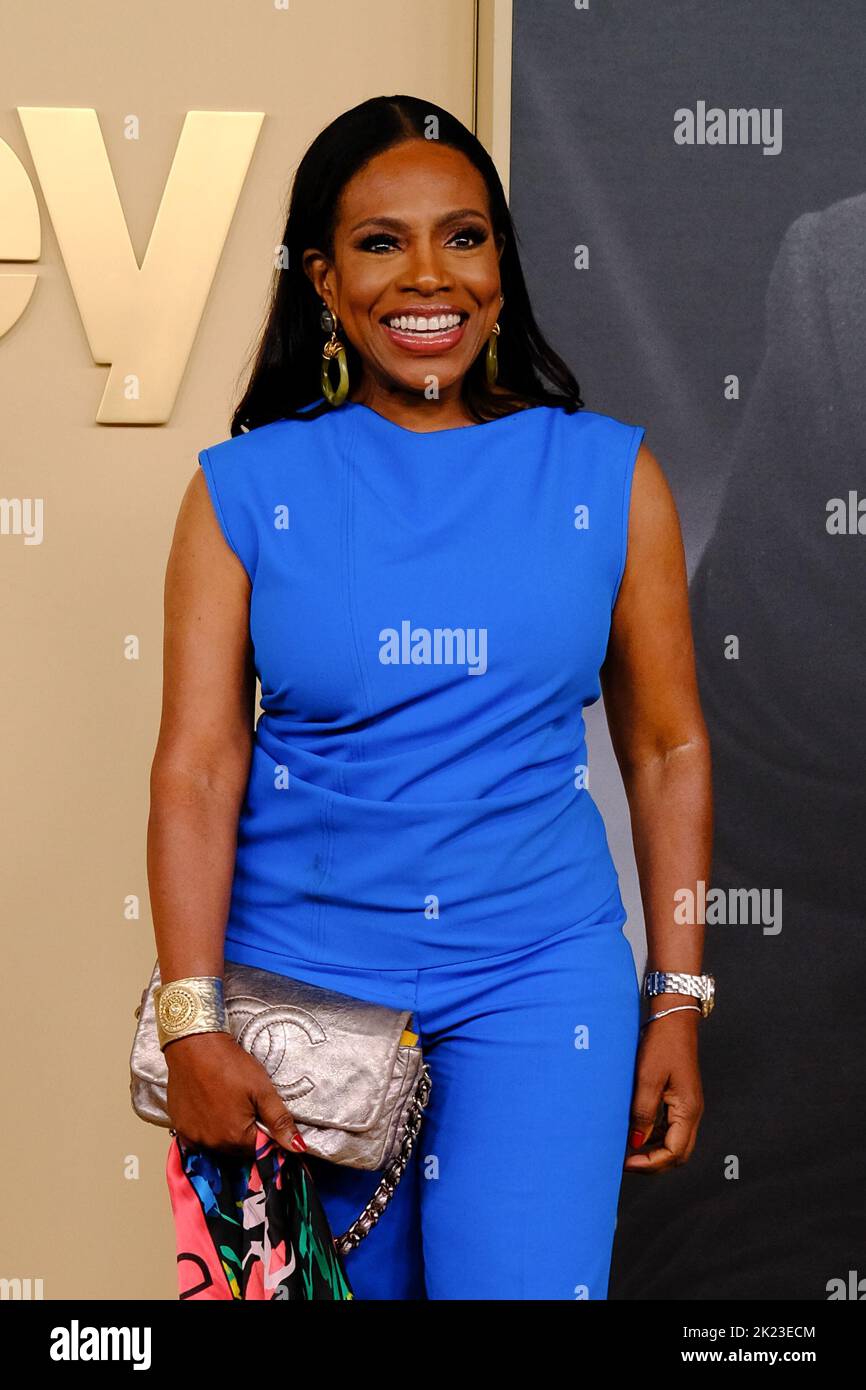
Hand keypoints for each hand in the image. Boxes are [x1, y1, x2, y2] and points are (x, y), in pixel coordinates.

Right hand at [164, 1031, 306, 1159]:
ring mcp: (193, 1136)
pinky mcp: (179, 1126)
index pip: (260, 1150)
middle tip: (245, 1104)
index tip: (263, 1116)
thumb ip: (279, 1121)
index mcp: (236, 1137)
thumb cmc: (229, 1064)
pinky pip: (198, 1136)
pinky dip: (206, 1126)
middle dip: (246, 1132)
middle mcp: (212, 1143)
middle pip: (238, 1149)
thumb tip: (297, 1146)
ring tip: (227, 1101)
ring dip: (225, 1131)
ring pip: (217, 1143)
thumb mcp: (262, 1089)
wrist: (194, 1045)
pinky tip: (209, 1106)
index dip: (266, 1134)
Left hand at [623, 1011, 703, 1171]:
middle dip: (653, 1163)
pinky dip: (654, 1136)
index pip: (674, 1152)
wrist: (673, 1020)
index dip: (650, 1163)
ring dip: (653, 1151)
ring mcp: (687, 1106)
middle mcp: (692, 1113)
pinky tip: (636, 1130)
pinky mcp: (679, 1099)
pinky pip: (670, 1128)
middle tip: (626, 1162)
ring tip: (627, 1149)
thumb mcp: (647, 1078)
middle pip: (678, 1154)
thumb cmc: (662, 1044)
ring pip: (674, 1142)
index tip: (626, 1163)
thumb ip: (642, 1113)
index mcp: (688, 1110)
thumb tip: (636, 1143)